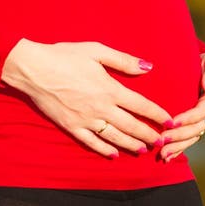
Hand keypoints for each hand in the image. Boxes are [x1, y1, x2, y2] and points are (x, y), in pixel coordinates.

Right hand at [1, 39, 174, 158]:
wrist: (34, 69)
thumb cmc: (65, 56)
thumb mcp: (97, 51)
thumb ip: (123, 61)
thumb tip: (148, 67)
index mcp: (110, 89)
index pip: (140, 105)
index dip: (157, 114)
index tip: (170, 121)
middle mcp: (101, 108)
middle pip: (131, 126)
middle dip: (148, 134)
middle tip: (162, 141)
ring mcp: (86, 120)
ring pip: (114, 137)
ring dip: (131, 144)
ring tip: (143, 150)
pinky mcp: (71, 127)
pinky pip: (91, 143)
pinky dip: (103, 150)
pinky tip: (113, 155)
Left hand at [157, 52, 204, 161]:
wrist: (201, 66)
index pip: (202, 111)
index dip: (188, 118)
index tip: (172, 122)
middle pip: (196, 129)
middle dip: (180, 136)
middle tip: (162, 140)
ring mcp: (204, 121)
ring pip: (192, 138)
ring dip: (177, 146)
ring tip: (162, 154)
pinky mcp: (196, 125)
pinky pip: (188, 140)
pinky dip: (178, 149)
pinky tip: (166, 157)